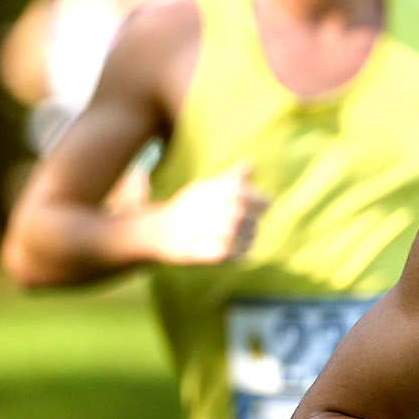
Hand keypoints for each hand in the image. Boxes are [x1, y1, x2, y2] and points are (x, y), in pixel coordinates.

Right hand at [148, 161, 268, 264]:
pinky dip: (238, 253)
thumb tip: (250, 164)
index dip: (255, 197)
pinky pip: (218, 253)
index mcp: (200, 191)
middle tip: (257, 224)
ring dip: (248, 237)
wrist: (150, 232)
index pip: (234, 189)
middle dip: (252, 220)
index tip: (267, 205)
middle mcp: (193, 208)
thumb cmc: (188, 209)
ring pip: (229, 233)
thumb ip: (228, 180)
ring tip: (252, 238)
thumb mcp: (204, 191)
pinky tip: (245, 253)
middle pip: (234, 212)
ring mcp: (188, 231)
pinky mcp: (187, 252)